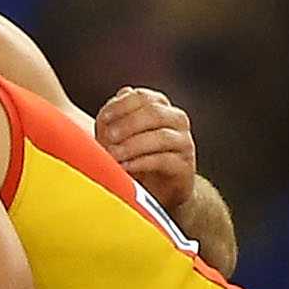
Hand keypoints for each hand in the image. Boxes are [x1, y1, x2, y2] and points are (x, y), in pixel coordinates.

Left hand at [94, 86, 197, 210]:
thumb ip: (114, 119)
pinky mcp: (184, 167)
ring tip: (113, 155)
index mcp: (160, 106)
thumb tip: (111, 108)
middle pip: (154, 113)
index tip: (104, 118)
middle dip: (128, 124)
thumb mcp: (119, 136)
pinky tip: (125, 167)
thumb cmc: (135, 157)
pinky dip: (141, 163)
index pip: (142, 97)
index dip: (121, 106)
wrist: (156, 191)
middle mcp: (176, 120)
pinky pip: (164, 160)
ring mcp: (183, 143)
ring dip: (133, 145)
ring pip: (161, 137)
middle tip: (109, 136)